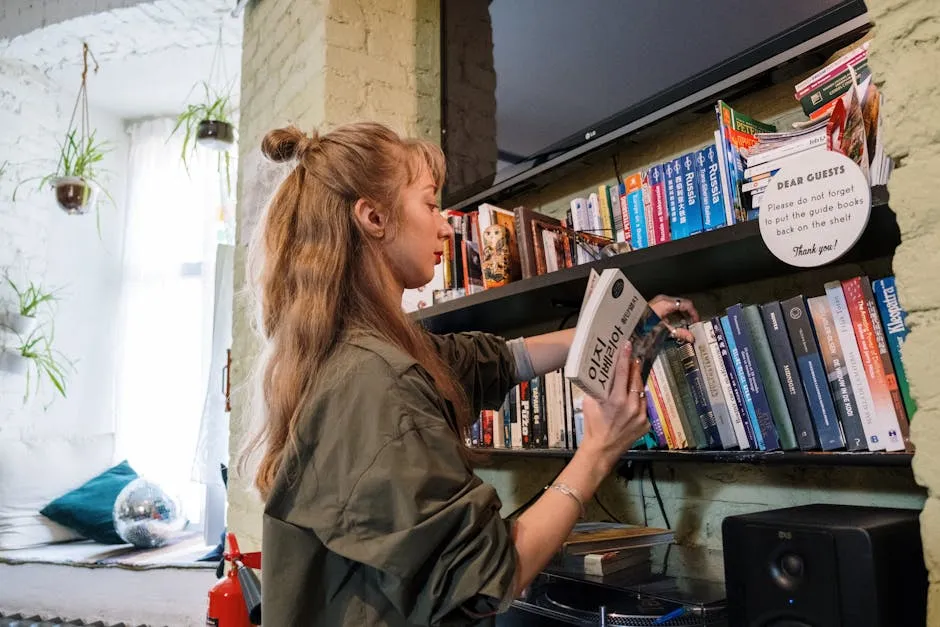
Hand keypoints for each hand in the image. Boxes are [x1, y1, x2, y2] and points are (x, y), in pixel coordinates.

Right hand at [578, 343, 648, 471]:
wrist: (602, 450)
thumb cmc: (593, 426)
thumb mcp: (590, 403)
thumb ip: (598, 389)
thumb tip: (600, 376)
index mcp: (617, 400)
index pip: (623, 373)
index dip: (625, 358)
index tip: (628, 346)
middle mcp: (632, 406)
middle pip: (636, 380)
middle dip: (634, 367)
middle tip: (633, 358)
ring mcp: (641, 416)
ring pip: (642, 393)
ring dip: (637, 384)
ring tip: (633, 376)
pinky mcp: (646, 423)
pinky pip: (644, 406)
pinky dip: (638, 401)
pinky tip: (632, 399)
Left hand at [649, 294, 699, 343]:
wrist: (632, 323)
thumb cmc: (644, 324)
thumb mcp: (664, 329)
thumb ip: (679, 333)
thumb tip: (690, 336)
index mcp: (667, 303)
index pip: (687, 304)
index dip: (694, 313)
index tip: (696, 321)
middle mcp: (663, 300)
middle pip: (682, 304)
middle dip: (688, 314)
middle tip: (692, 323)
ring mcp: (658, 301)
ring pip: (676, 305)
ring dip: (681, 314)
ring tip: (684, 323)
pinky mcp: (655, 304)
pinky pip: (669, 306)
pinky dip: (674, 313)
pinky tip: (673, 321)